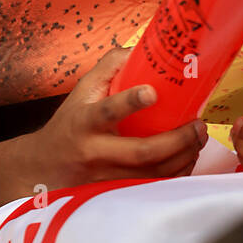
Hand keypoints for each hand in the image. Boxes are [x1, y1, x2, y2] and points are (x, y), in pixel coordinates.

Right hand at [12, 48, 207, 191]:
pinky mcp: (116, 194)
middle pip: (141, 152)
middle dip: (176, 140)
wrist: (43, 168)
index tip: (152, 91)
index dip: (129, 102)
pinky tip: (188, 160)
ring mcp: (106, 178)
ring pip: (152, 174)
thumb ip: (108, 67)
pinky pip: (152, 188)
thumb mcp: (82, 92)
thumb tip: (138, 49)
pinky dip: (175, 175)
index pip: (106, 111)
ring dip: (183, 158)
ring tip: (199, 139)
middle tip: (198, 125)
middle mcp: (95, 152)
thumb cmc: (70, 124)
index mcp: (85, 122)